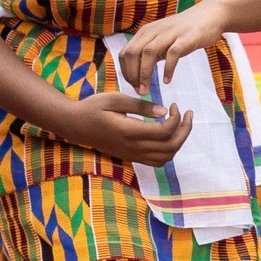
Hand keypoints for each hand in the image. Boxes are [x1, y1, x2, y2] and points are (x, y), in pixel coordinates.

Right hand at [67, 90, 194, 165]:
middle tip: (187, 114)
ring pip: (166, 157)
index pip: (164, 132)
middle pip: (170, 147)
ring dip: (178, 141)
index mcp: (128, 131)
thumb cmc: (92, 107)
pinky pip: (156, 161)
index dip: (176, 119)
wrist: (73, 125)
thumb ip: (140, 106)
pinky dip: (168, 150)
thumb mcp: (115, 99)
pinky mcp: (130, 157)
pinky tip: (167, 134)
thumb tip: (164, 112)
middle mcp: (131, 147)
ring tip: (180, 123)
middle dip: (185, 130)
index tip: (174, 105)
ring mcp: (131, 155)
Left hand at [120, 8, 226, 91]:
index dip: (125, 71)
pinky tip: (167, 81)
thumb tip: (139, 72)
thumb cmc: (186, 31)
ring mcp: (170, 33)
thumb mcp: (163, 38)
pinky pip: (173, 54)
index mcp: (146, 32)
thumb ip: (152, 51)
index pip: (125, 53)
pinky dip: (168, 69)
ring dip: (144, 74)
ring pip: (148, 53)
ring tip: (146, 90)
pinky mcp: (186, 37)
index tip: (133, 85)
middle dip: (132, 75)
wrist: (210, 15)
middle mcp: (155, 31)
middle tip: (138, 91)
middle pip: (133, 53)